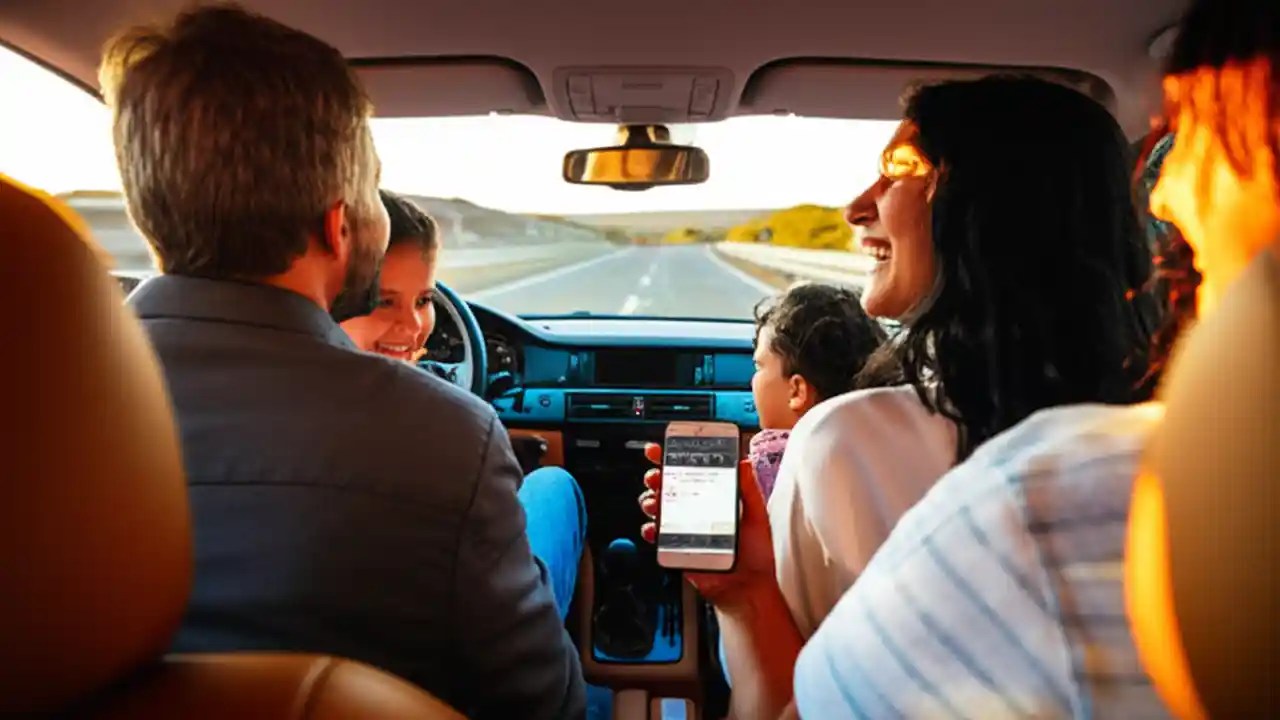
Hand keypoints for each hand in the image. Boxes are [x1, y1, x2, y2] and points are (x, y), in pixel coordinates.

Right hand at [638, 442, 777, 609]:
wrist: (749, 587)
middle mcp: (695, 512)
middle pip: (667, 487)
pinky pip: (658, 538)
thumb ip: (749, 489)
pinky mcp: (677, 549)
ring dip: (650, 500)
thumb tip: (744, 462)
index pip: (689, 473)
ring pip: (658, 509)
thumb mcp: (756, 515)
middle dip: (655, 477)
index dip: (673, 459)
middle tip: (656, 475)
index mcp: (712, 499)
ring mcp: (684, 530)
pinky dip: (651, 531)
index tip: (662, 449)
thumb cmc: (756, 553)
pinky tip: (654, 528)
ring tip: (655, 500)